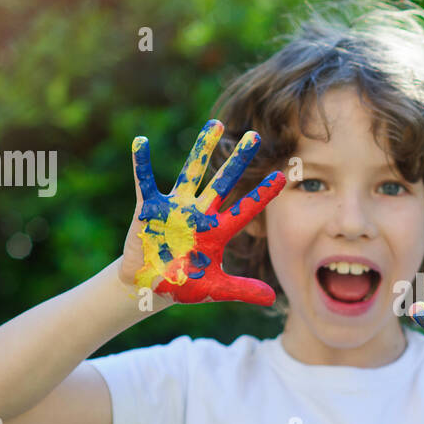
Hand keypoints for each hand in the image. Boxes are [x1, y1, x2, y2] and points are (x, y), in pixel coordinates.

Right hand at [121, 120, 284, 304]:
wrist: (148, 286)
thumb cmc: (183, 286)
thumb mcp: (214, 290)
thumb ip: (242, 290)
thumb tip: (273, 299)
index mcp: (217, 231)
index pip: (246, 209)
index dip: (263, 194)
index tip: (283, 175)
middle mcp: (200, 214)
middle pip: (223, 182)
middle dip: (238, 161)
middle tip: (254, 136)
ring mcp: (175, 208)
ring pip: (191, 173)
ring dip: (201, 149)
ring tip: (215, 124)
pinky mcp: (149, 209)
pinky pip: (144, 182)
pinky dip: (141, 163)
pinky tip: (141, 141)